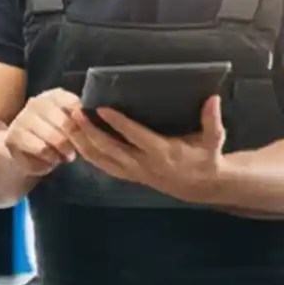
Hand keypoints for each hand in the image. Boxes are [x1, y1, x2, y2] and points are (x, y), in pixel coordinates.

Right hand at [4, 89, 81, 177]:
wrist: (26, 150)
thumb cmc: (55, 135)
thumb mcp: (71, 124)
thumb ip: (82, 120)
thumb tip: (96, 122)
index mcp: (55, 95)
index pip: (75, 105)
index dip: (83, 123)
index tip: (86, 134)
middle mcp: (37, 102)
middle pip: (66, 123)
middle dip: (74, 141)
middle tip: (75, 150)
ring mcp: (23, 117)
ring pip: (54, 138)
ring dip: (63, 152)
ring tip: (64, 156)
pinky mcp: (14, 136)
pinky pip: (41, 150)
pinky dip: (50, 158)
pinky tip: (50, 159)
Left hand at [68, 95, 225, 202]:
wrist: (202, 186)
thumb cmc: (206, 158)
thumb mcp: (214, 140)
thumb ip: (212, 120)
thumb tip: (213, 98)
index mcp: (162, 152)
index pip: (135, 136)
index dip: (118, 123)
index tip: (102, 108)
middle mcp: (145, 164)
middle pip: (111, 149)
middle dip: (91, 132)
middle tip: (75, 114)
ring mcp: (135, 172)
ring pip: (103, 160)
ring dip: (84, 144)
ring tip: (68, 126)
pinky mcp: (130, 176)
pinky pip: (105, 167)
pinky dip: (89, 156)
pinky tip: (76, 142)